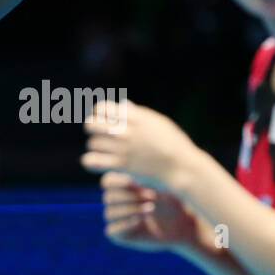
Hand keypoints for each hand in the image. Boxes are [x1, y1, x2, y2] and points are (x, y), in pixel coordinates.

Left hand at [81, 99, 198, 192]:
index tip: (104, 120)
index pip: (102, 108)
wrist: (182, 168)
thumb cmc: (174, 144)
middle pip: (91, 124)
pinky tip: (100, 163)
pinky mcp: (121, 165)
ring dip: (97, 148)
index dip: (99, 114)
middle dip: (93, 129)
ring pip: (92, 144)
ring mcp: (123, 148)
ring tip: (105, 152)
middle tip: (100, 136)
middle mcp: (127, 130)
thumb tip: (123, 106)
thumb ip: (139, 115)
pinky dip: (92, 161)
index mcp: (135, 117)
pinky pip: (92, 161)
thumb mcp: (159, 123)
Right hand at [99, 171, 195, 251]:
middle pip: (108, 197)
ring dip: (130, 209)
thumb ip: (144, 180)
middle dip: (129, 196)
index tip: (135, 182)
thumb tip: (130, 170)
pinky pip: (111, 230)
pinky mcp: (120, 235)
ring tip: (151, 208)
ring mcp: (117, 220)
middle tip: (151, 196)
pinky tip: (140, 220)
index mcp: (121, 186)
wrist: (183, 225)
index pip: (108, 181)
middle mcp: (116, 203)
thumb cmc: (173, 201)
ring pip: (110, 213)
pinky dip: (125, 224)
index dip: (118, 181)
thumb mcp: (161, 188)